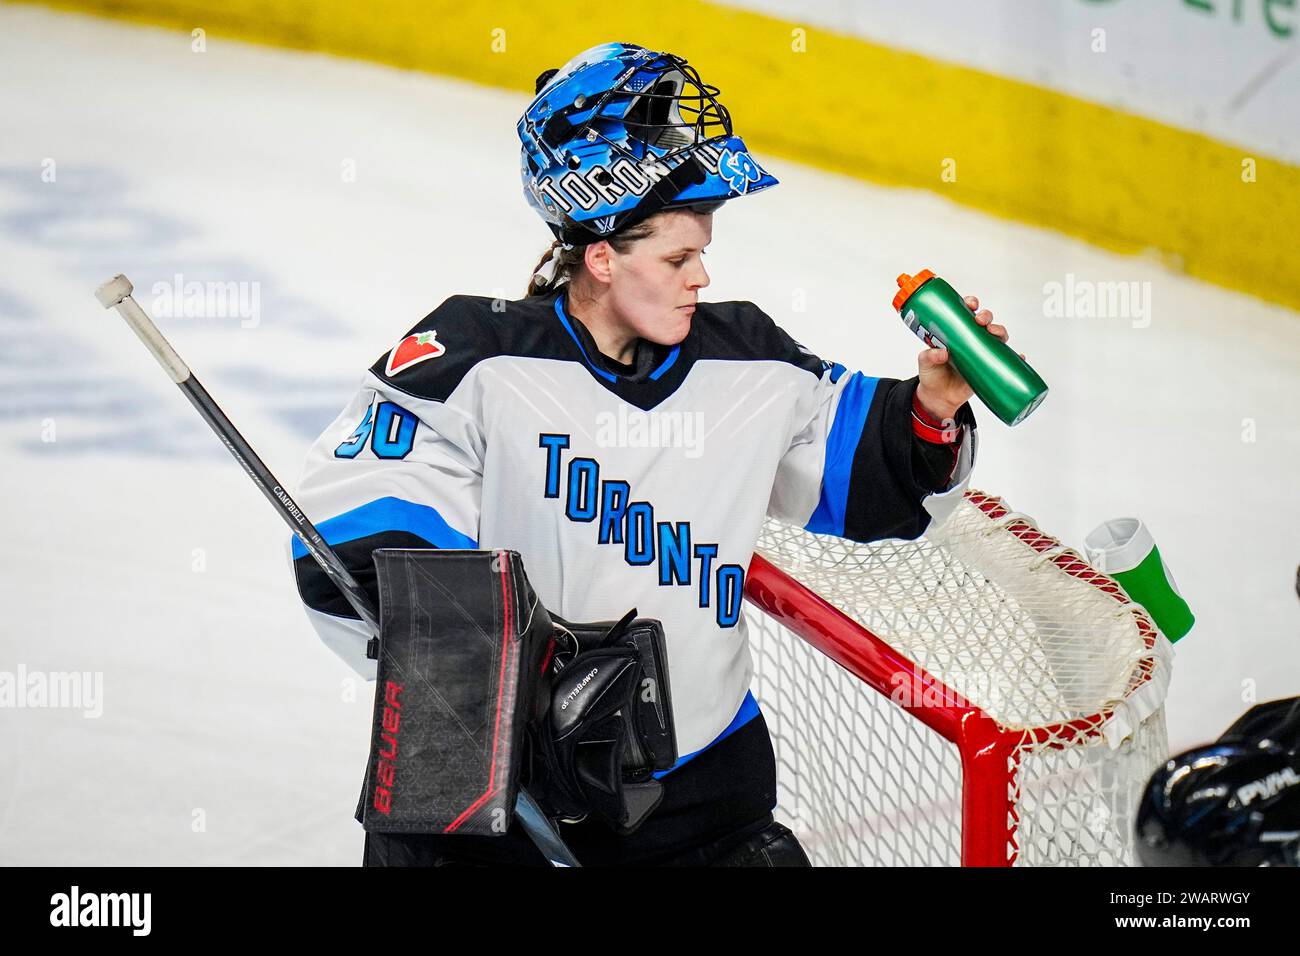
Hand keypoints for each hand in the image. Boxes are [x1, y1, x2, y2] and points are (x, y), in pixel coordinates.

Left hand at [915, 294, 1021, 420]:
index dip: (970, 304)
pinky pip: (1005, 360)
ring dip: (999, 331)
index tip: (971, 304)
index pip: (965, 313)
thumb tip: (943, 352)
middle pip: (984, 322)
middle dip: (986, 316)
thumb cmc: (931, 376)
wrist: (938, 398)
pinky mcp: (988, 367)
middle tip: (980, 320)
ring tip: (995, 333)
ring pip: (996, 336)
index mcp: (955, 333)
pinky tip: (1018, 356)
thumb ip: (929, 356)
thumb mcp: (925, 363)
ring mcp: (981, 352)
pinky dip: (1014, 357)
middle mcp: (970, 340)